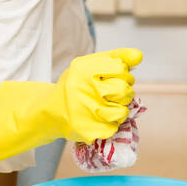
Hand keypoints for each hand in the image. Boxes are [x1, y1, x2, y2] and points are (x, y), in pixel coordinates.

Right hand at [0, 47, 145, 163]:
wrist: (47, 111)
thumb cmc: (74, 86)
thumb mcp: (89, 66)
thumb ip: (115, 58)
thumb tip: (139, 56)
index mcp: (83, 68)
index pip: (122, 69)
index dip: (123, 74)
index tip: (113, 77)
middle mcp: (82, 88)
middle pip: (125, 90)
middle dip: (123, 92)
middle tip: (112, 94)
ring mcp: (84, 111)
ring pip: (122, 111)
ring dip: (119, 110)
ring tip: (107, 107)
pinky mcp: (85, 129)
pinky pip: (113, 128)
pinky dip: (110, 125)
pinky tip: (99, 119)